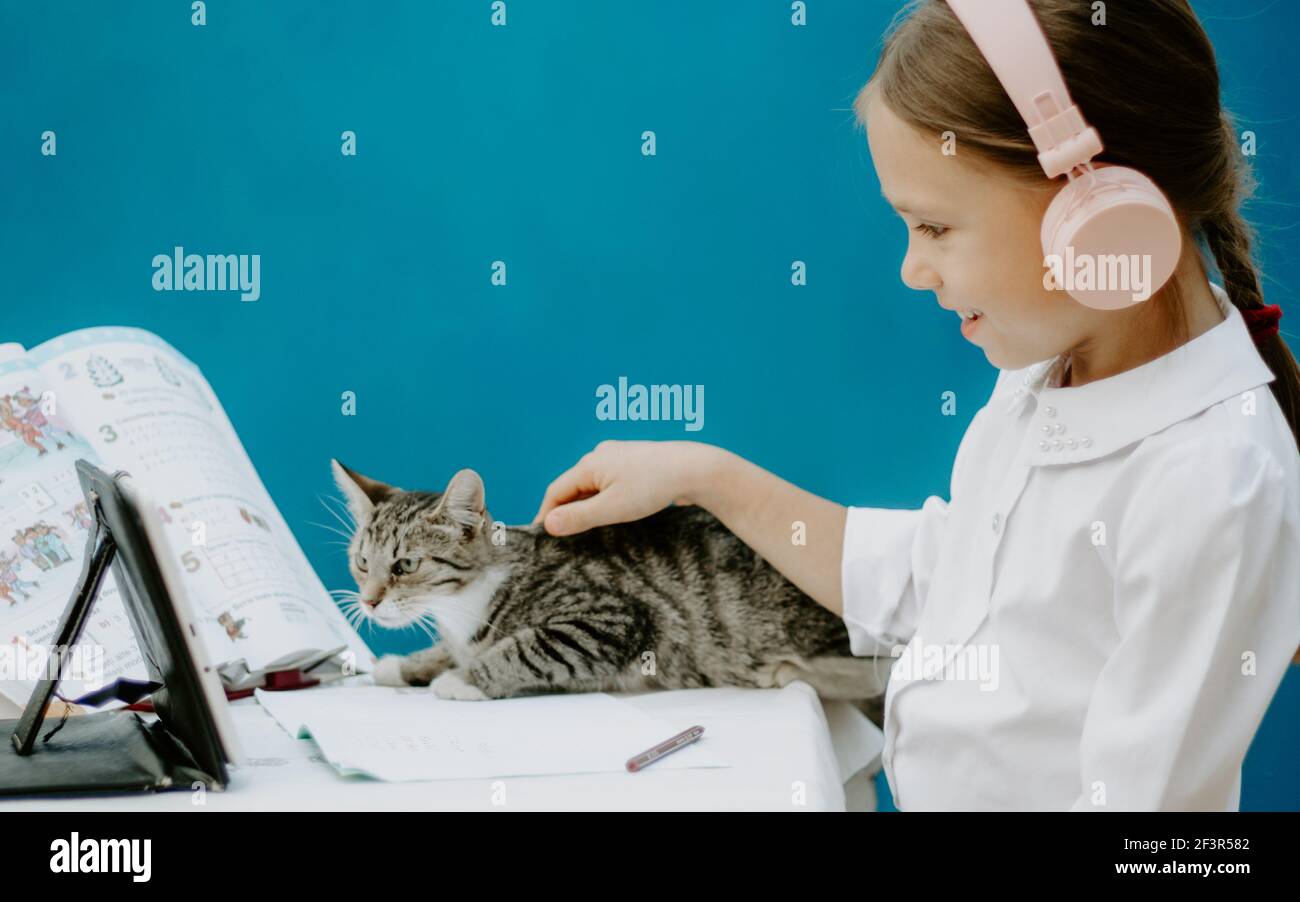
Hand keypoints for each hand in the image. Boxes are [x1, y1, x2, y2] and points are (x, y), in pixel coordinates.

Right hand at [532, 440, 721, 535]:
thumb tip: (548, 524)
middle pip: (573, 486)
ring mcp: (619, 457)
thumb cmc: (653, 487)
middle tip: (564, 537)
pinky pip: (610, 483)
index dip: (546, 514)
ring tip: (589, 529)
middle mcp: (600, 455)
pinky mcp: (636, 463)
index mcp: (589, 464)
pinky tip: (614, 512)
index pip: (555, 491)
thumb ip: (578, 517)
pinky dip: (605, 498)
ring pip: (592, 485)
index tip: (542, 536)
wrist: (695, 469)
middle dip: (567, 510)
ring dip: (587, 505)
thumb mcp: (612, 508)